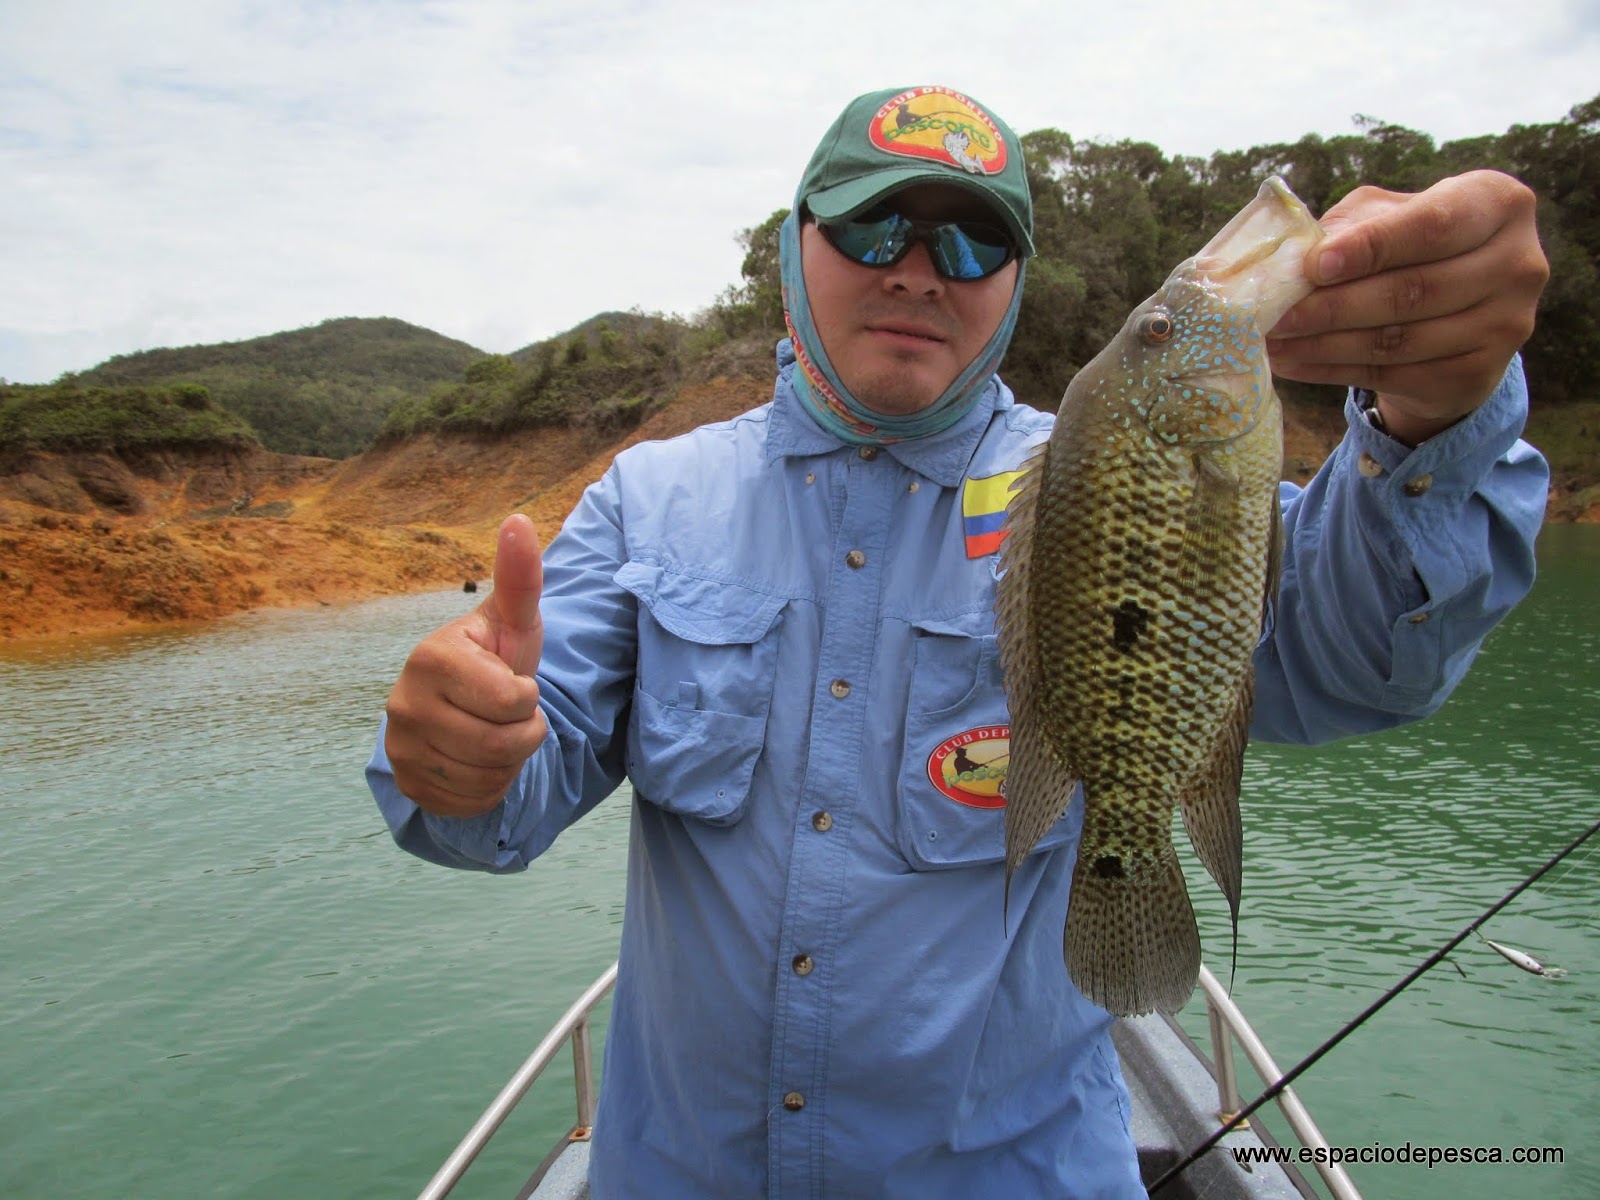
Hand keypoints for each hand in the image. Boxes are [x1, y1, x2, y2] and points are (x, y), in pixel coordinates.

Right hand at [384, 514, 547, 816]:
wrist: (457, 707)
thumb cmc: (493, 658)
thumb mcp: (512, 621)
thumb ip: (520, 578)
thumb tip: (521, 519)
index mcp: (432, 658)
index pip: (514, 701)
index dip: (527, 697)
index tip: (511, 682)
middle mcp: (405, 705)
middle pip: (504, 745)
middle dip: (523, 732)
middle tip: (507, 714)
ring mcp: (402, 749)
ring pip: (490, 777)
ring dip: (509, 761)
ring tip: (493, 732)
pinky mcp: (409, 786)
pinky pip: (473, 803)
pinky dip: (489, 787)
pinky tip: (478, 760)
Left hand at [1267, 170, 1548, 444]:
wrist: (1455, 316)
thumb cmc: (1410, 249)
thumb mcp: (1386, 217)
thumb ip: (1348, 226)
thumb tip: (1290, 259)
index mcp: (1498, 204)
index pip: (1433, 225)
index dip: (1371, 247)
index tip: (1314, 265)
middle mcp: (1518, 263)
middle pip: (1413, 290)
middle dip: (1334, 305)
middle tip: (1276, 315)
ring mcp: (1506, 324)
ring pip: (1399, 339)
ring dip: (1325, 344)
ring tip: (1273, 341)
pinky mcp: (1480, 374)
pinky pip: (1393, 374)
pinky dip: (1333, 369)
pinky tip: (1294, 364)